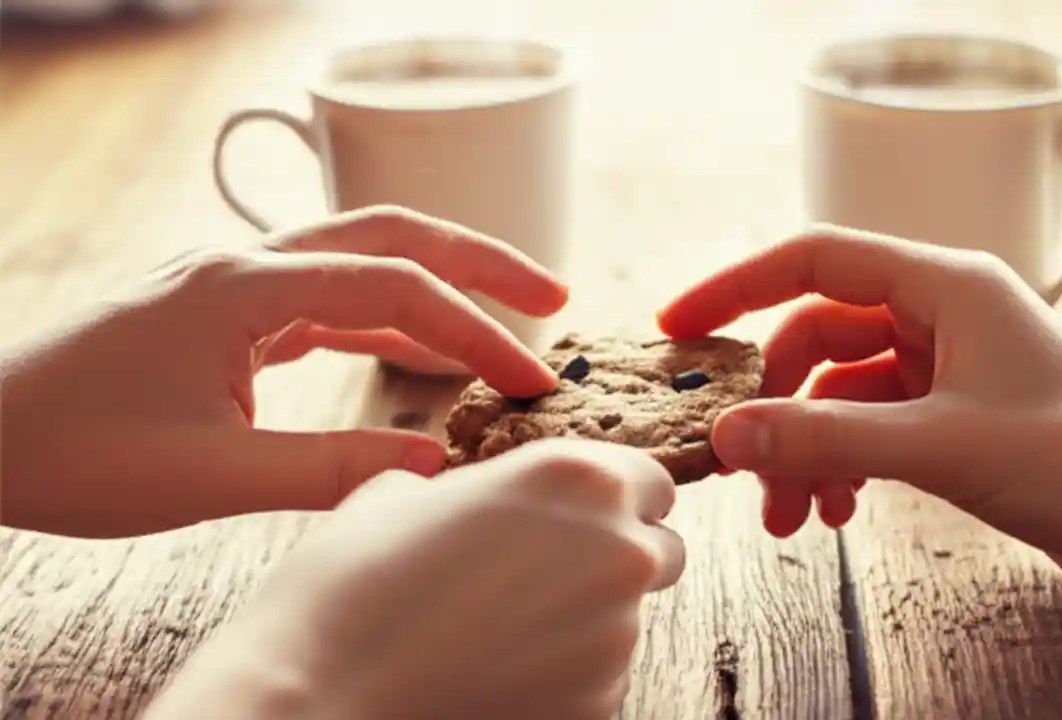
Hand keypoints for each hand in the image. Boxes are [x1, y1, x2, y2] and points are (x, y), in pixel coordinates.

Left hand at [0, 206, 566, 537]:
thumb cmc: (71, 451)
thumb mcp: (210, 475)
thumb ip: (330, 469)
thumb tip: (431, 470)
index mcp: (245, 287)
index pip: (395, 288)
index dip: (474, 331)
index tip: (529, 379)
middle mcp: (245, 268)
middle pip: (391, 234)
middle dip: (478, 260)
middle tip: (553, 296)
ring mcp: (233, 288)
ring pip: (360, 263)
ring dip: (435, 289)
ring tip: (503, 324)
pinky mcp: (223, 318)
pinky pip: (326, 302)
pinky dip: (384, 322)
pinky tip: (414, 351)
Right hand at [143, 439, 684, 719]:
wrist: (319, 696)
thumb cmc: (351, 582)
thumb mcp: (407, 494)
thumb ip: (480, 487)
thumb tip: (486, 498)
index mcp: (580, 480)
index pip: (652, 483)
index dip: (617, 500)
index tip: (581, 516)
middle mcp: (617, 553)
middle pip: (658, 553)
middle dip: (614, 560)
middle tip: (542, 576)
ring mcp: (615, 639)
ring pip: (625, 622)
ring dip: (582, 621)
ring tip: (492, 631)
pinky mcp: (600, 709)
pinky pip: (598, 683)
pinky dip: (562, 679)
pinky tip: (492, 674)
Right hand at [659, 225, 1061, 606]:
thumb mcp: (938, 447)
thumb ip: (825, 440)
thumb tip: (727, 436)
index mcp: (944, 283)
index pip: (813, 259)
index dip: (736, 287)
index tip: (679, 328)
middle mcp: (941, 313)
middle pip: (817, 336)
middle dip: (776, 405)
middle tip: (743, 466)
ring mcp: (947, 365)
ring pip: (840, 392)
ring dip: (807, 448)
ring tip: (790, 518)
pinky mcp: (954, 414)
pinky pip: (870, 426)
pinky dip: (842, 464)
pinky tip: (837, 513)